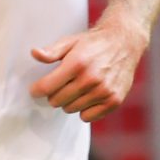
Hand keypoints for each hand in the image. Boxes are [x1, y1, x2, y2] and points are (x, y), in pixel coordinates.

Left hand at [29, 18, 144, 122]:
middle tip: (61, 85)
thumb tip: (35, 53)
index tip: (37, 89)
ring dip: (69, 101)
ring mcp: (103, 91)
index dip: (37, 90)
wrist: (124, 43)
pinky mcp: (113, 101)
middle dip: (54, 94)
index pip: (46, 87)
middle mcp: (91, 79)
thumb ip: (52, 51)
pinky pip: (87, 117)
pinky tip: (88, 97)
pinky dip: (84, 110)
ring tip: (77, 89)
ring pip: (70, 109)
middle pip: (56, 101)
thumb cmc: (95, 43)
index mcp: (77, 63)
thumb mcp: (70, 42)